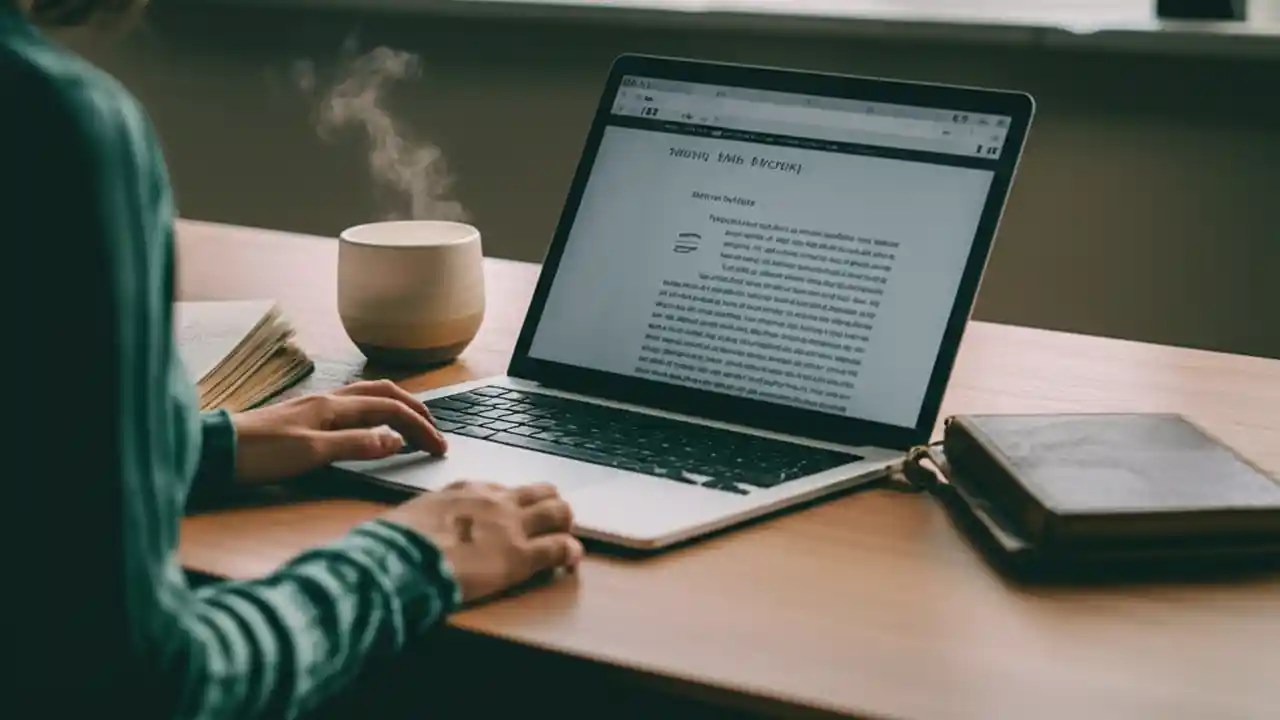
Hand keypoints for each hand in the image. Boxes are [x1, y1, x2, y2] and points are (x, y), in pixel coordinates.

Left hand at [230, 380, 446, 483]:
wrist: (215, 450)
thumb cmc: (261, 454)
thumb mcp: (313, 454)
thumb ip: (357, 445)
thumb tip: (396, 440)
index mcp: (334, 407)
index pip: (390, 410)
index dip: (420, 427)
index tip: (440, 447)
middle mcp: (328, 400)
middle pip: (383, 393)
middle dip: (415, 409)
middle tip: (435, 431)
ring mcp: (316, 407)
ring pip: (368, 396)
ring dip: (396, 406)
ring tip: (413, 423)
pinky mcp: (305, 417)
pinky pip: (353, 406)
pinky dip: (375, 412)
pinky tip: (372, 426)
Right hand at [382, 481, 583, 602]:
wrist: (397, 560)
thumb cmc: (393, 543)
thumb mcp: (410, 518)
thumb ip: (428, 519)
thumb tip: (418, 531)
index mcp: (466, 490)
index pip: (503, 489)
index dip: (514, 503)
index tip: (513, 515)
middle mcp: (494, 501)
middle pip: (541, 492)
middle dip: (550, 506)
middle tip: (550, 524)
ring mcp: (511, 526)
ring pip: (559, 512)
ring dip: (565, 524)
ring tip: (564, 538)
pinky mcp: (521, 556)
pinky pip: (560, 547)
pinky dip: (570, 552)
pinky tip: (571, 559)